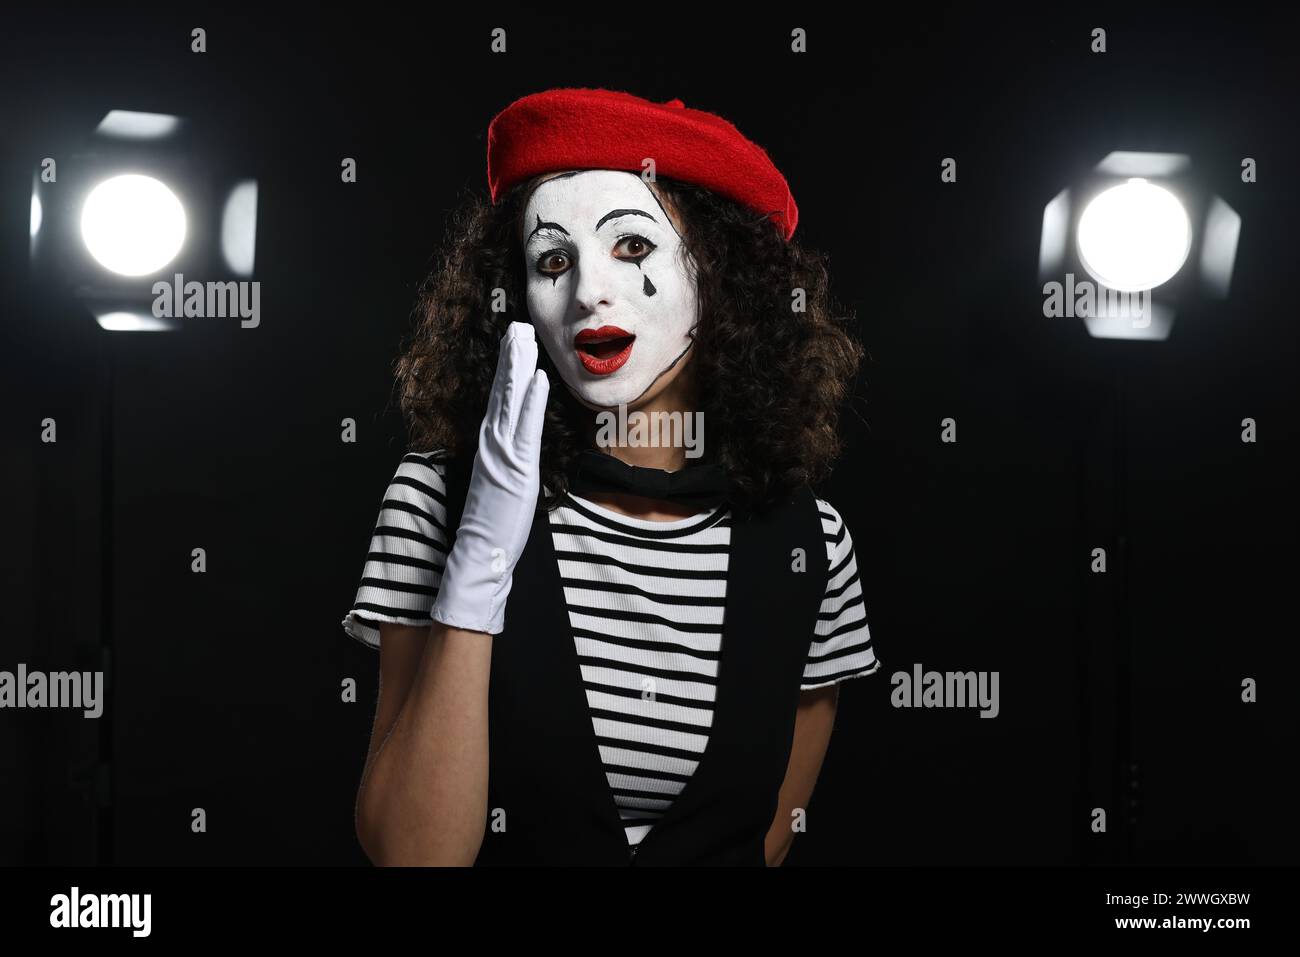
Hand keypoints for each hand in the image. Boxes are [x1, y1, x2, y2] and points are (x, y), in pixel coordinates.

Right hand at [430, 322, 548, 634]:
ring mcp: (502, 454)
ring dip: (519, 368)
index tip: (514, 345)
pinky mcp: (516, 468)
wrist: (478, 555)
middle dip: (511, 358)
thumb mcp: (501, 483)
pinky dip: (532, 401)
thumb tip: (513, 442)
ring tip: (524, 338)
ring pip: (510, 401)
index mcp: (490, 447)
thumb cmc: (491, 525)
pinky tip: (539, 379)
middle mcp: (493, 444)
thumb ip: (505, 458)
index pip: (499, 401)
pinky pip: (526, 427)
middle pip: (502, 392)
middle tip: (518, 327)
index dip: (507, 372)